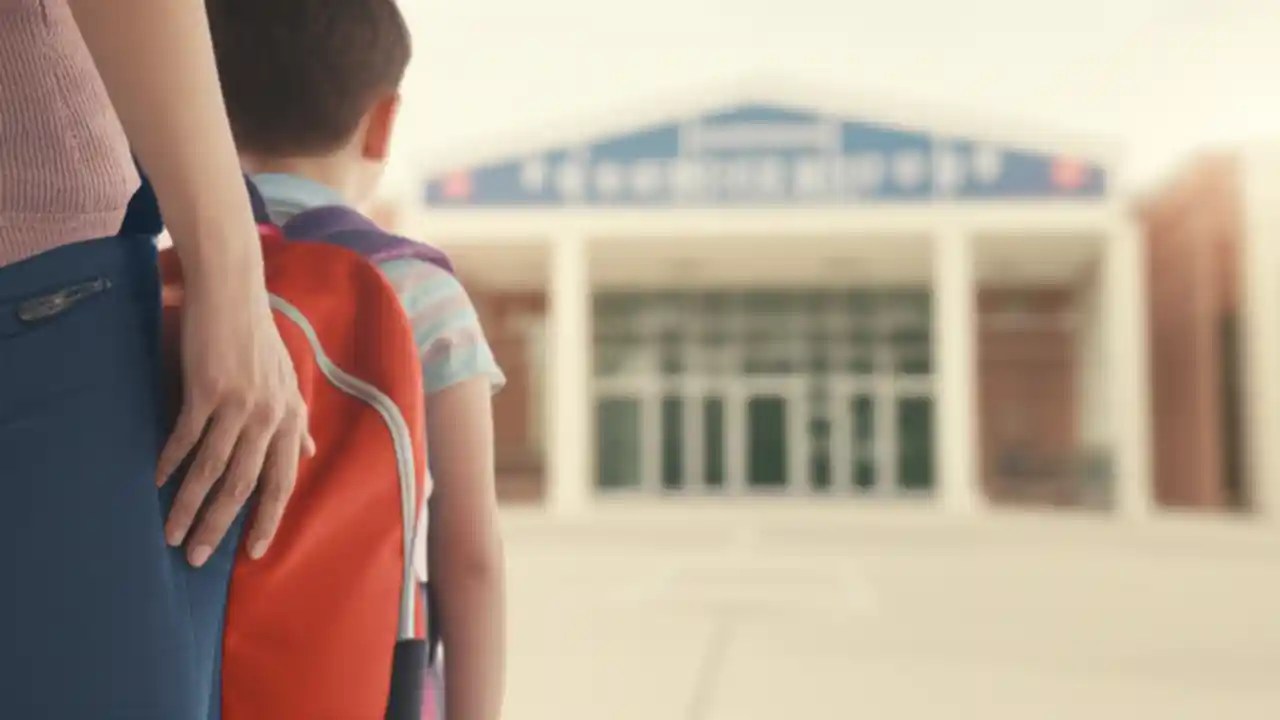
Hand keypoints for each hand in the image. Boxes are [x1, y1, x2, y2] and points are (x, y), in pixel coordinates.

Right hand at [157, 277, 314, 567]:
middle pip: (245, 485)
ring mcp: (240, 404)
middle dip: (221, 526)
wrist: (233, 294)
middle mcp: (271, 416)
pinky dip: (170, 464)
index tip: (255, 553)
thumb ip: (297, 421)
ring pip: (213, 469)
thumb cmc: (257, 340)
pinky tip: (156, 484)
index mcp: (290, 417)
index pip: (283, 481)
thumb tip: (310, 453)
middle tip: (197, 558)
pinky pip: (187, 438)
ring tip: (170, 534)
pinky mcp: (208, 390)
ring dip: (189, 506)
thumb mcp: (287, 382)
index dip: (269, 518)